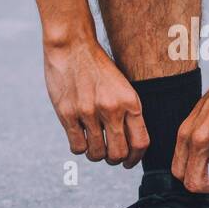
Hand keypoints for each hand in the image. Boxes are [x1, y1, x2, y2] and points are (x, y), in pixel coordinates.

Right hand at [43, 39, 148, 166]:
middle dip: (115, 160)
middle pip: (118, 154)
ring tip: (94, 147)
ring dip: (96, 155)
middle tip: (110, 155)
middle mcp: (111, 109)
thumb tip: (130, 142)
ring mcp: (88, 113)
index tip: (130, 162)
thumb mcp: (123, 86)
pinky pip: (77, 146)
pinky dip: (80, 148)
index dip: (136, 158)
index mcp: (130, 102)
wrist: (73, 46)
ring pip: (97, 154)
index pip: (140, 143)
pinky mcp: (67, 114)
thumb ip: (127, 111)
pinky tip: (80, 139)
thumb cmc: (99, 66)